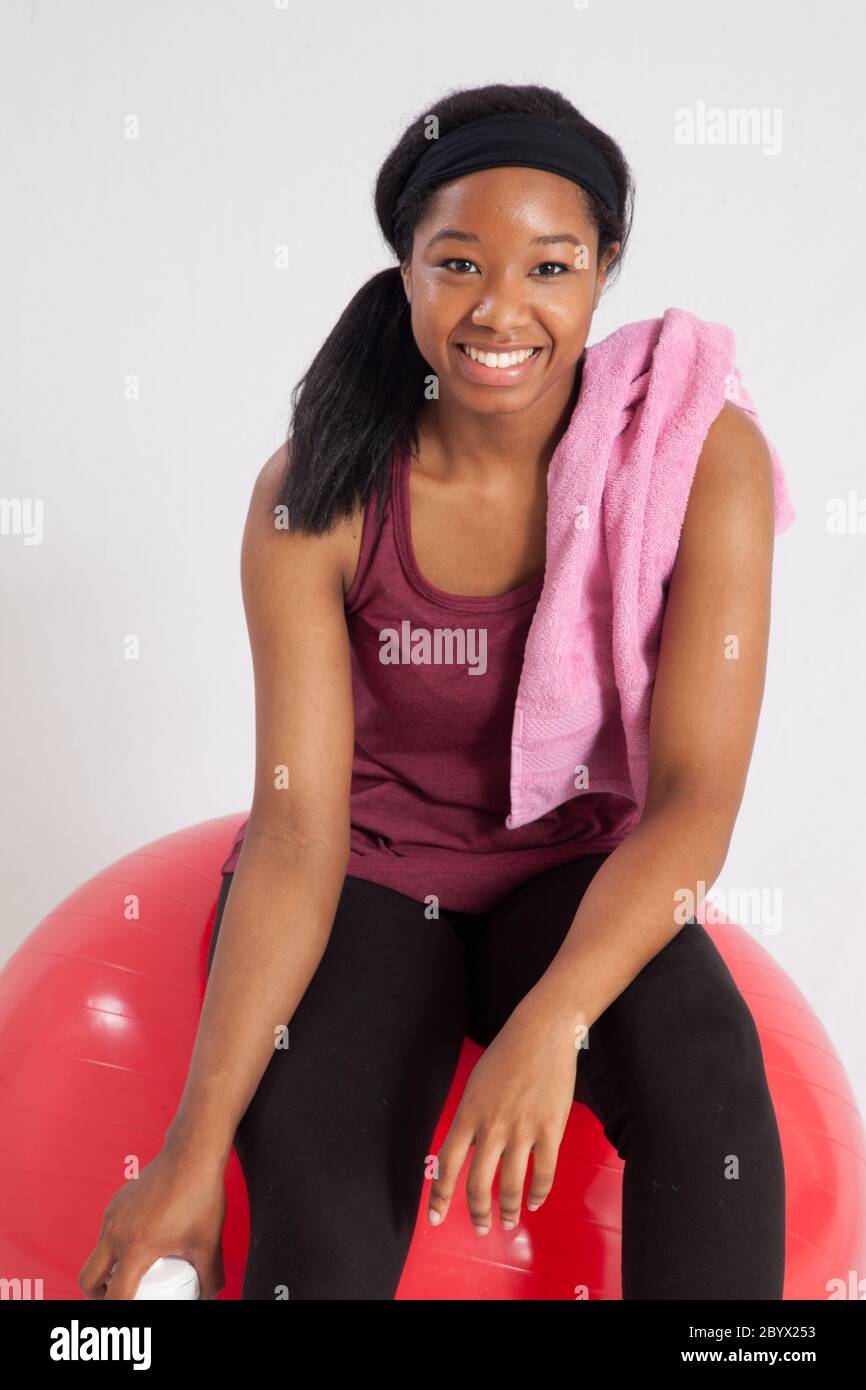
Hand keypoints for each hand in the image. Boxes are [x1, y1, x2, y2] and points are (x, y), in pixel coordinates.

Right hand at [78, 1143, 226, 1299]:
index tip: (131, 1315)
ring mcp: (113, 1215)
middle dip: (98, 1297)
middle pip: (88, 1279)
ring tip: (133, 1272)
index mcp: (135, 1248)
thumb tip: (210, 1294)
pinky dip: (114, 1246)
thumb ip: (210, 1276)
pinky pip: (106, 1232)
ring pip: (96, 1253)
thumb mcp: (209, 1243)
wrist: (192, 1152)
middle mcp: (116, 1232)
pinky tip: (140, 1242)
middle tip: (120, 1299)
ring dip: (107, 1270)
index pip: (116, 1296)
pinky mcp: (117, 1201)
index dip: (120, 1313)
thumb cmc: (200, 1194)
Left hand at [428, 992, 582, 1232]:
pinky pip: (543, 1173)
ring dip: (509, 1210)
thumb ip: (470, 1120)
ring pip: (511, 1186)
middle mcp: (491, 1127)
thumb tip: (466, 1152)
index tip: (435, 1218)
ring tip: (509, 1222)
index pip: (446, 1165)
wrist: (540, 1033)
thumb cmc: (505, 1056)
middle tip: (480, 1228)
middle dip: (477, 1213)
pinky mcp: (550, 1129)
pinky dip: (539, 1194)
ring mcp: (522, 1130)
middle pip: (477, 1184)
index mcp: (468, 1115)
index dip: (439, 1196)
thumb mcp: (475, 1086)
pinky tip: (535, 1202)